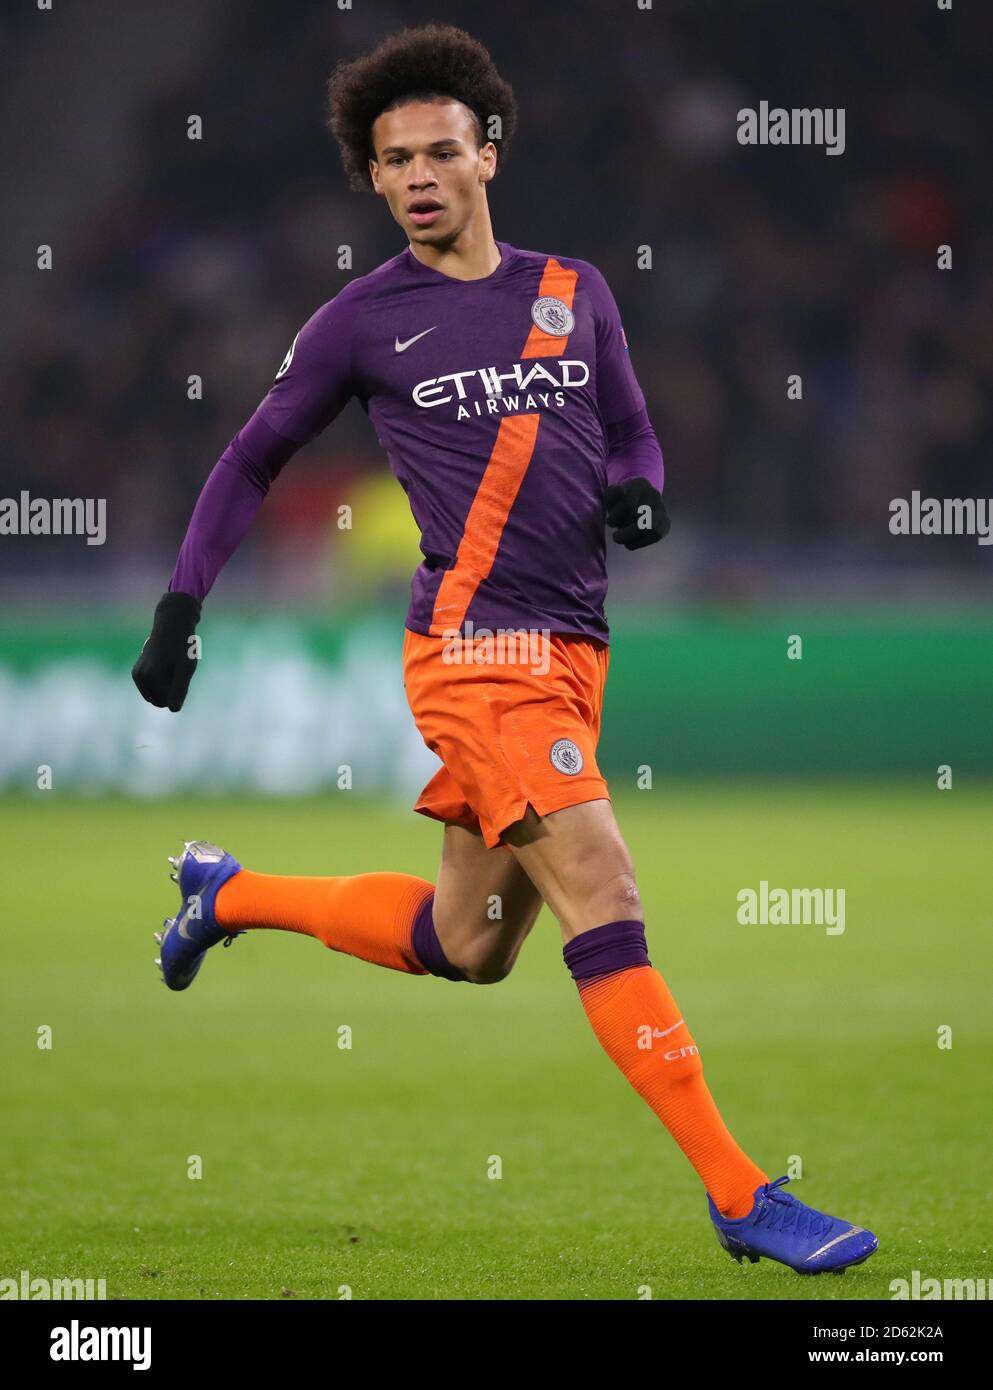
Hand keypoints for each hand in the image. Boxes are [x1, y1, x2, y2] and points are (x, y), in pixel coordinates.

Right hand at [131, 591, 201, 710]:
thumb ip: (179, 689)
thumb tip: (173, 710)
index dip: (179, 690)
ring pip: (157, 694)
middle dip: (172, 688)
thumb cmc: (181, 647)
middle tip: (178, 669)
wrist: (172, 626)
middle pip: (161, 700)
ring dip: (168, 684)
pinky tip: (167, 665)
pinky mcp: (137, 673)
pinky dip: (162, 680)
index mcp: (149, 678)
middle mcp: (139, 677)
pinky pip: (153, 688)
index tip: (181, 671)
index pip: (167, 702)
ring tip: (172, 666)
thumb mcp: (186, 668)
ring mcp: (136, 675)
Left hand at [604, 478, 669, 549]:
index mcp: (640, 485)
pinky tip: (631, 543)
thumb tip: (621, 491)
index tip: (610, 523)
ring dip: (634, 536)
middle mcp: (654, 494)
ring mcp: (662, 508)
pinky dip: (641, 542)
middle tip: (616, 537)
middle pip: (640, 516)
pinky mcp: (666, 522)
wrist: (636, 502)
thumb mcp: (611, 496)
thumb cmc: (619, 502)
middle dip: (625, 530)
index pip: (628, 503)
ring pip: (652, 526)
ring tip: (624, 540)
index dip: (616, 517)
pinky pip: (657, 534)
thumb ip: (611, 494)